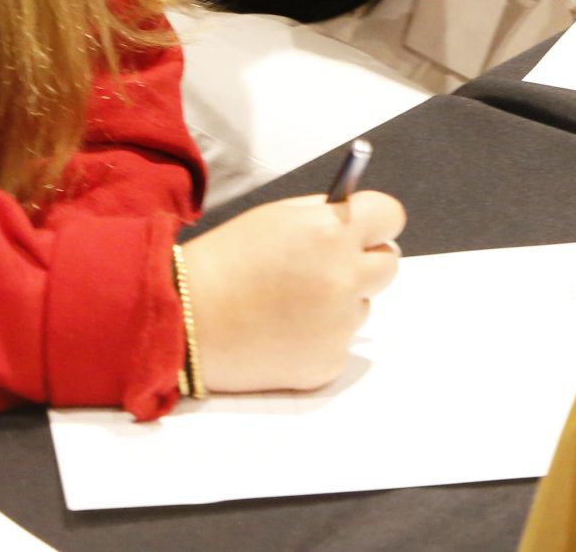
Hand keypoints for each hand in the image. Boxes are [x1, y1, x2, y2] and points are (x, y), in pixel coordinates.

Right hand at [179, 190, 405, 393]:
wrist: (184, 321)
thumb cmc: (225, 261)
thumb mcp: (275, 217)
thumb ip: (323, 214)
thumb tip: (357, 215)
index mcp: (331, 232)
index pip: (391, 215)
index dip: (375, 220)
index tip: (365, 227)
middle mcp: (344, 278)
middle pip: (389, 263)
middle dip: (365, 259)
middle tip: (328, 264)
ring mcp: (340, 325)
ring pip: (362, 304)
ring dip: (339, 300)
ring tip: (288, 302)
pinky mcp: (329, 362)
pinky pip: (340, 340)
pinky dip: (319, 336)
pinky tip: (282, 330)